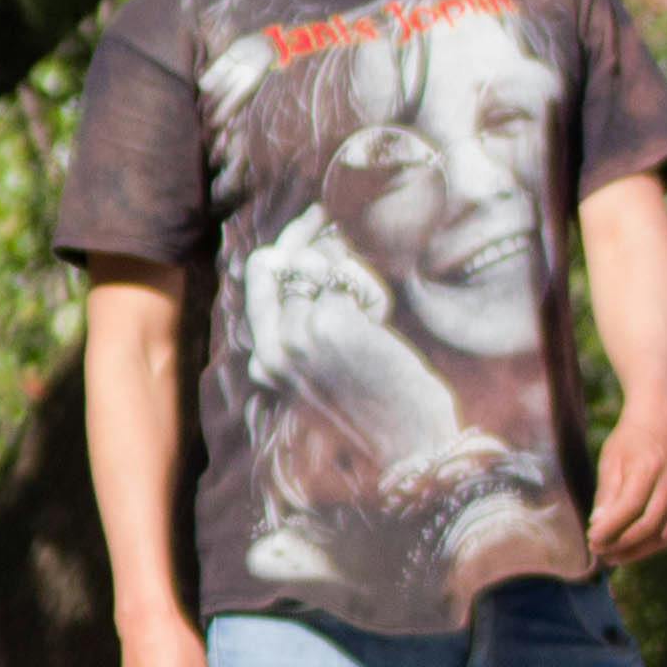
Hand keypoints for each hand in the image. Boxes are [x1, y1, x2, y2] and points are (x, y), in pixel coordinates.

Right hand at [243, 206, 463, 463]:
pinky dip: (369, 288)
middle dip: (310, 237)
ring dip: (350, 274)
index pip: (259, 278)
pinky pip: (347, 276)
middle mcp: (270, 348)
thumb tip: (310, 263)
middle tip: (336, 223)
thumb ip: (304, 329)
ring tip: (370, 310)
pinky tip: (379, 320)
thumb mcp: (327, 371)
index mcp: (263, 361)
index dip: (287, 244)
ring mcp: (296, 336)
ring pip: (317, 267)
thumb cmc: (378, 407)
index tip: (317, 221)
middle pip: (278, 262)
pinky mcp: (330, 324)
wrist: (407, 444)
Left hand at [592, 397, 666, 563]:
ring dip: (637, 551)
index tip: (591, 540)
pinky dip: (652, 543)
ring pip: (664, 533)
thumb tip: (598, 525)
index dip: (610, 529)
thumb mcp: (611, 460)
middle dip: (621, 544)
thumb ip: (607, 493)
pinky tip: (631, 549)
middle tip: (598, 551)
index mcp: (650, 468)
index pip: (630, 508)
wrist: (665, 418)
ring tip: (612, 558)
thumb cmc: (631, 438)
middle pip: (649, 524)